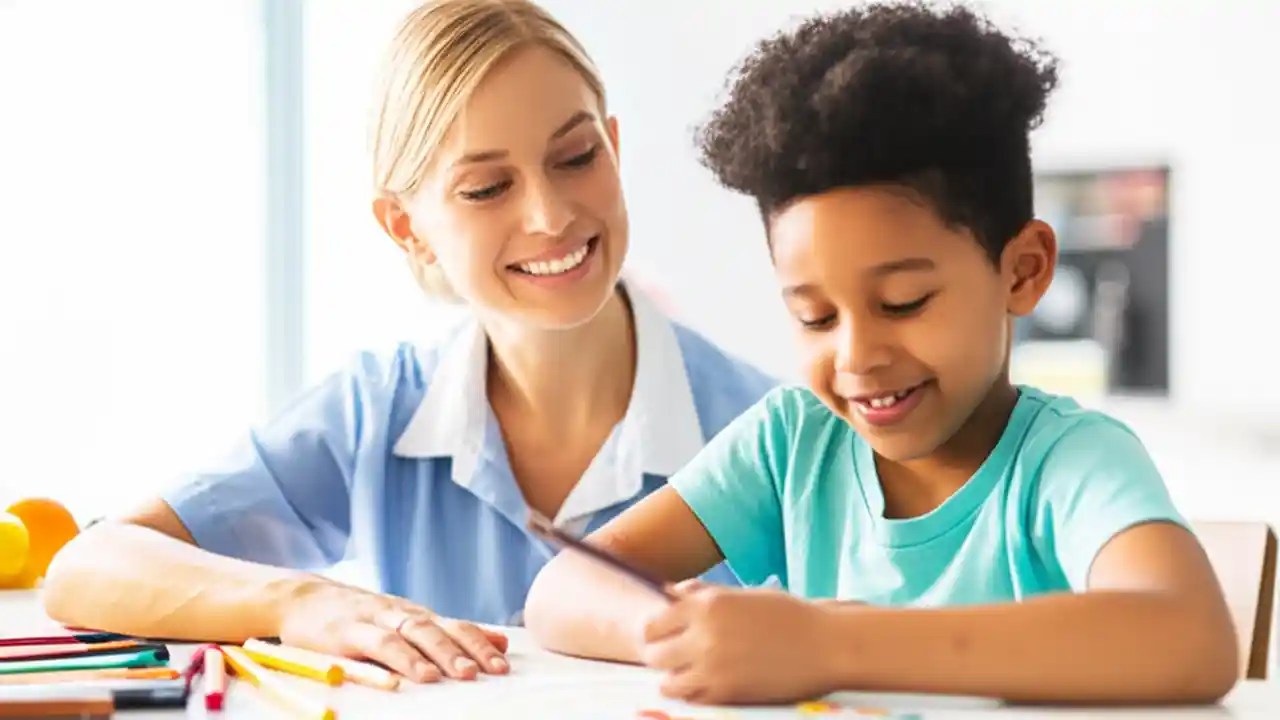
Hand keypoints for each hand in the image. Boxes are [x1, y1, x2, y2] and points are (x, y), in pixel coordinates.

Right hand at [276, 578, 508, 682]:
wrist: (301, 598)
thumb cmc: (357, 617)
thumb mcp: (403, 622)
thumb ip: (447, 633)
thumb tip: (499, 641)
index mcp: (415, 614)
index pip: (455, 626)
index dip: (481, 643)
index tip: (504, 663)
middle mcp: (400, 613)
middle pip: (441, 629)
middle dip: (470, 649)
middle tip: (495, 669)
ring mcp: (375, 619)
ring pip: (415, 634)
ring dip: (442, 654)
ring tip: (465, 674)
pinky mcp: (348, 631)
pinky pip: (381, 644)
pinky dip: (403, 659)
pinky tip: (420, 675)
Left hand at [640, 581, 838, 704]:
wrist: (826, 644)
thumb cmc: (788, 615)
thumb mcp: (743, 594)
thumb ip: (703, 593)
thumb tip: (671, 590)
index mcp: (706, 605)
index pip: (653, 624)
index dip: (657, 633)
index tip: (666, 638)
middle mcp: (703, 634)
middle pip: (654, 655)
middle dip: (662, 658)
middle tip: (675, 660)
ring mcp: (713, 666)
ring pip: (668, 682)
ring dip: (676, 680)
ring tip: (691, 676)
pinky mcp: (728, 692)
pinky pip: (694, 699)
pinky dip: (696, 695)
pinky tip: (710, 686)